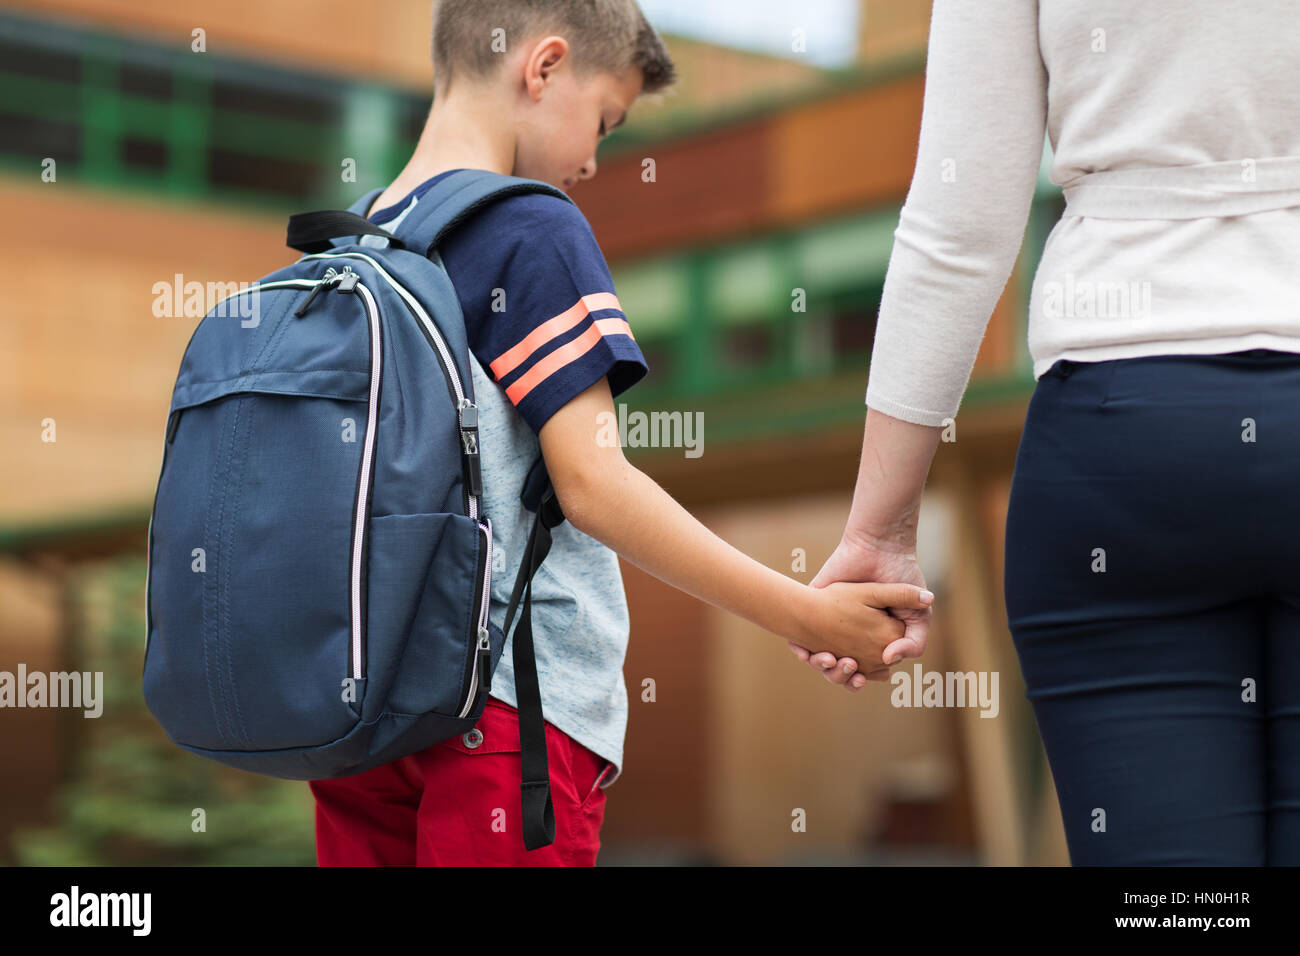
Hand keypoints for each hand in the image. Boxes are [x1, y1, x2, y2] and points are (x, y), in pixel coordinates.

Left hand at [790, 530, 931, 691]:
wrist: (880, 547)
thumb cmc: (902, 578)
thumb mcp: (919, 616)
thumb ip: (914, 643)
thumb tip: (890, 659)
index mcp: (872, 641)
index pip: (862, 672)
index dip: (860, 680)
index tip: (862, 679)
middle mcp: (849, 635)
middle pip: (838, 671)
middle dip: (840, 677)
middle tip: (848, 668)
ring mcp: (829, 623)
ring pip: (819, 659)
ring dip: (822, 667)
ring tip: (830, 661)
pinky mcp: (812, 607)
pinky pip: (799, 638)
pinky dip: (801, 651)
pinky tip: (806, 654)